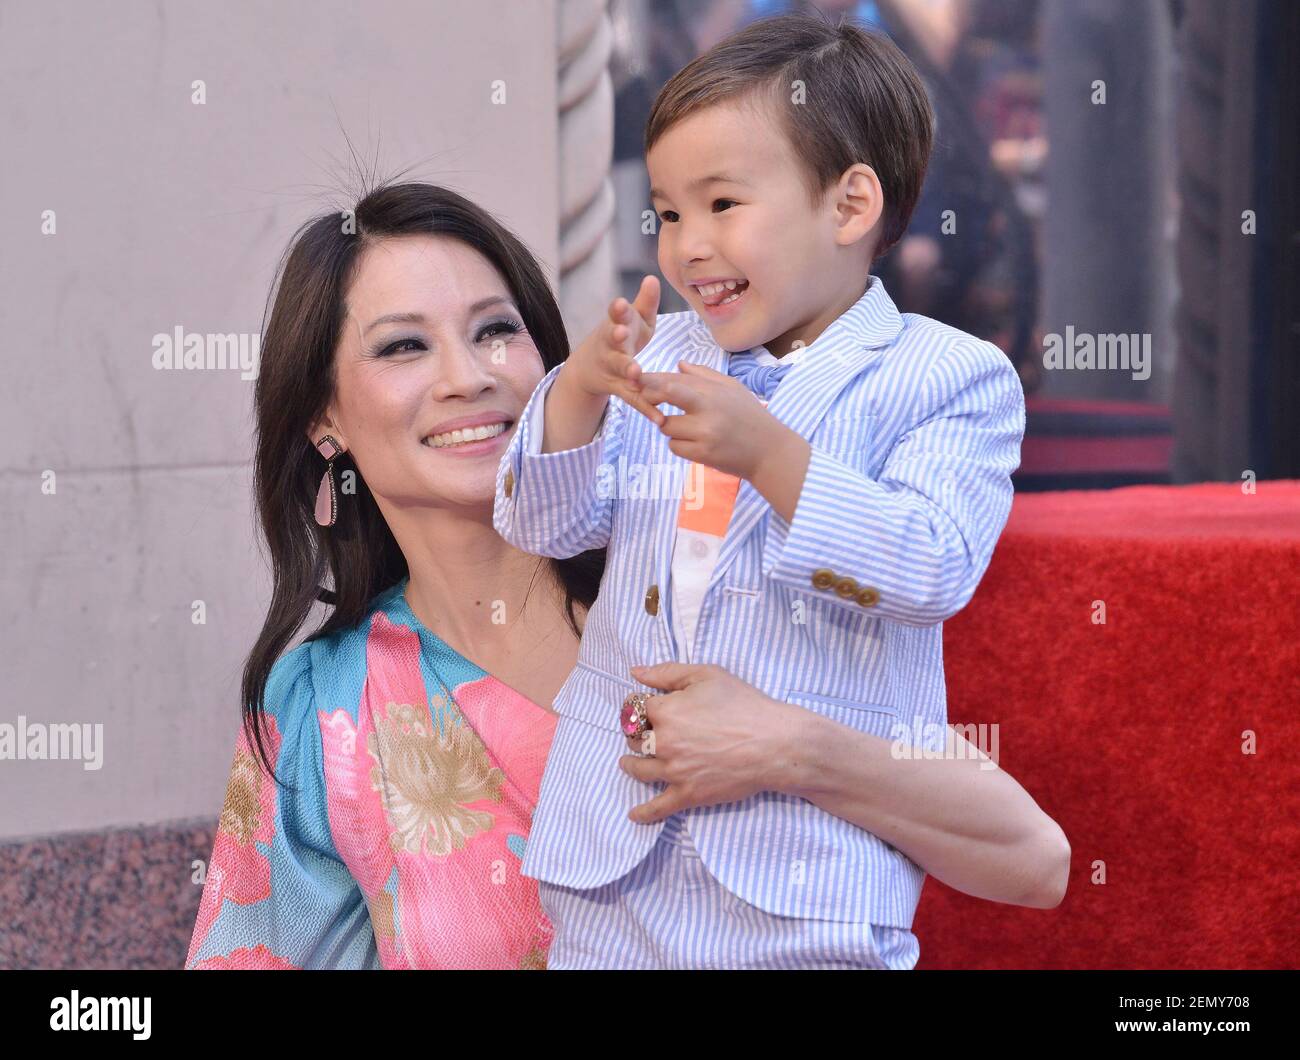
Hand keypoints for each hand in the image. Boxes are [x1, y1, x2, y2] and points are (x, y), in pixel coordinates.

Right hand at [561, 275, 664, 426]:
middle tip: (621, 333)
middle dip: (617, 337)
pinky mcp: (619, 388)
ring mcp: (613, 368)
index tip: (620, 303)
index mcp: (616, 325)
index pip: (615, 315)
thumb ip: (644, 302)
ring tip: (637, 372)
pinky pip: (633, 398)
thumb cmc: (622, 336)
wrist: (590, 368)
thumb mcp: (633, 319)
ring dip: (628, 369)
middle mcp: (611, 346)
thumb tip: (652, 277)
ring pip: (621, 369)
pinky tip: (659, 417)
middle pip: (613, 341)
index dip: (618, 310)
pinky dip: (646, 408)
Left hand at [619, 662, 799, 822]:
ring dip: (630, 764)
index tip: (642, 706)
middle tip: (642, 732)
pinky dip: (644, 813)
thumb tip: (635, 673)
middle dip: (636, 733)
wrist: (773, 743)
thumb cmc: (743, 704)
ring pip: (639, 769)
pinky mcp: (689, 794)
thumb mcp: (706, 675)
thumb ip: (667, 673)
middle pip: (635, 739)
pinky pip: (658, 807)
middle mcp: (664, 742)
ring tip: (628, 763)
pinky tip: (634, 815)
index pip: (636, 707)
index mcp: (666, 711)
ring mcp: (674, 771)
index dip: (638, 704)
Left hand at [634, 360, 780, 479]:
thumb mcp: (732, 388)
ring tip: (691, 429)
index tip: (635, 377)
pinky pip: (675, 447)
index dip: (651, 379)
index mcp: (713, 390)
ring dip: (671, 427)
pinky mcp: (703, 454)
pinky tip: (697, 444)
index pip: (674, 380)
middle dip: (651, 397)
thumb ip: (704, 375)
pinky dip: (680, 445)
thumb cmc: (750, 416)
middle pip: (665, 396)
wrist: (769, 452)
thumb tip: (679, 364)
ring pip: (666, 426)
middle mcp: (707, 409)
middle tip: (652, 402)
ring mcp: (704, 432)